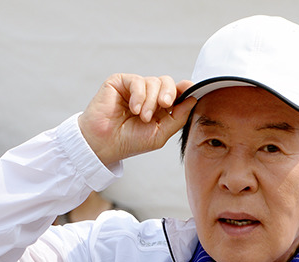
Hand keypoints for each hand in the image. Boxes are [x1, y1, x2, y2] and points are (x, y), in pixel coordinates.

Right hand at [78, 74, 195, 165]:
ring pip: (154, 82)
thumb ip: (178, 117)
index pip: (177, 92)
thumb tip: (194, 99)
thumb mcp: (160, 134)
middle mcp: (149, 95)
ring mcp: (135, 88)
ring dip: (151, 101)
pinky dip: (139, 95)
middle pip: (168, 83)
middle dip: (170, 93)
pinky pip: (138, 81)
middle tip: (165, 105)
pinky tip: (134, 109)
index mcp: (160, 107)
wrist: (105, 144)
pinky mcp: (120, 82)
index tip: (191, 91)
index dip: (185, 89)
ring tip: (142, 117)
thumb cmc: (130, 141)